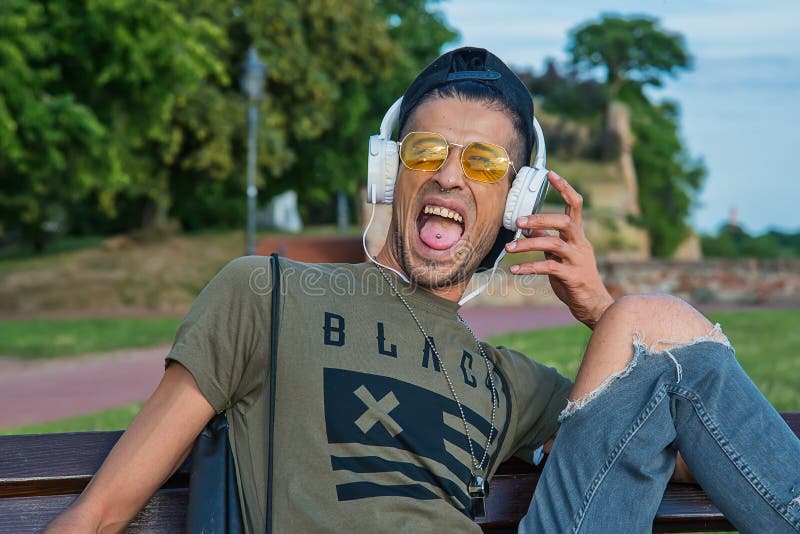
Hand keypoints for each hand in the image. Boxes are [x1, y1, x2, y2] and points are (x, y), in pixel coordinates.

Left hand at [505, 171, 613, 328]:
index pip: (575, 204)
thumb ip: (547, 240)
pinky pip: (549, 267)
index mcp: (578, 236)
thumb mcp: (560, 256)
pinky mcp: (573, 276)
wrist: (593, 305)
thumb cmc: (574, 278)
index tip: (550, 174)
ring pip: (553, 244)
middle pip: (564, 221)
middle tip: (518, 222)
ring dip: (528, 245)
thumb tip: (529, 227)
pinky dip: (529, 267)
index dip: (564, 188)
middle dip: (540, 218)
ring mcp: (578, 260)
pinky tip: (514, 270)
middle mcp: (580, 244)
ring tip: (509, 248)